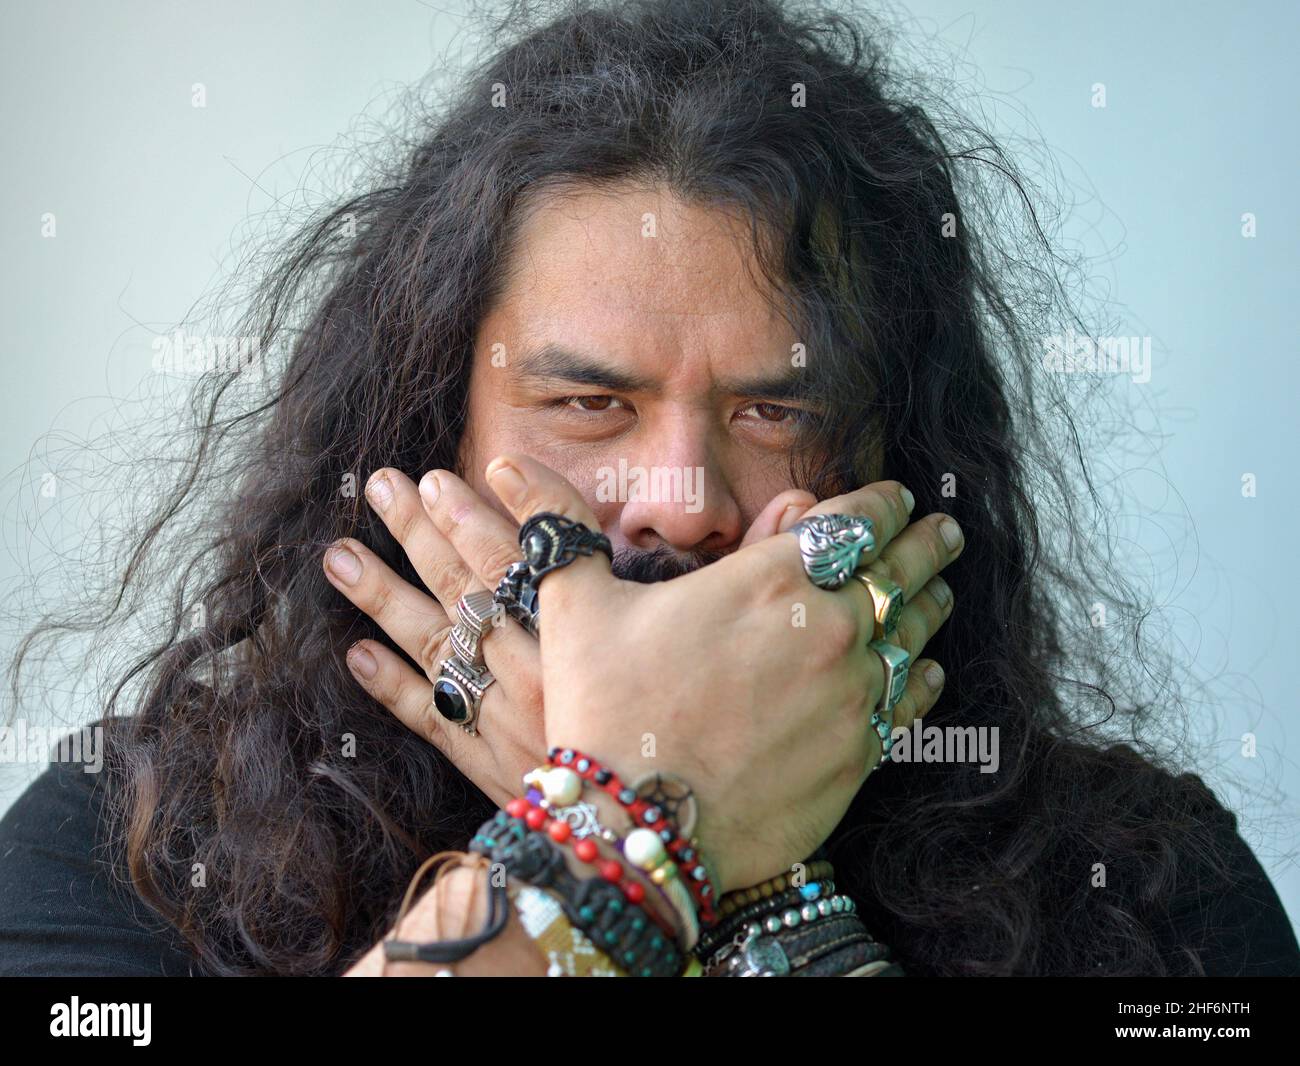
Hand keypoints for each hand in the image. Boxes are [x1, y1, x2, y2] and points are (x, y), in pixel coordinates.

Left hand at [325, 468, 820, 808]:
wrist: (663, 846)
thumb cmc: (703, 740)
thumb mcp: (728, 645)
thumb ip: (759, 565)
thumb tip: (800, 497)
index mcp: (590, 634)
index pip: (527, 554)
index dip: (484, 512)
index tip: (445, 474)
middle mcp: (537, 663)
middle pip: (466, 584)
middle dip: (418, 531)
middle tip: (375, 484)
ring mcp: (502, 713)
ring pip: (434, 641)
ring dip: (384, 594)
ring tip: (340, 551)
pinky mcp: (486, 762)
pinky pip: (431, 719)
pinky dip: (391, 689)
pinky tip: (355, 658)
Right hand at [479, 454, 958, 894]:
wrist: (636, 828)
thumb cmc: (606, 710)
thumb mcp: (576, 608)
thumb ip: (562, 531)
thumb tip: (508, 469)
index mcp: (769, 577)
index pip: (852, 519)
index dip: (881, 502)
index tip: (897, 496)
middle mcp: (826, 626)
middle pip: (900, 568)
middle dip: (926, 542)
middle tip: (945, 531)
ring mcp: (850, 693)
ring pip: (912, 633)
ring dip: (930, 603)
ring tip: (942, 589)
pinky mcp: (858, 753)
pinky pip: (908, 702)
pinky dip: (921, 679)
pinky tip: (925, 670)